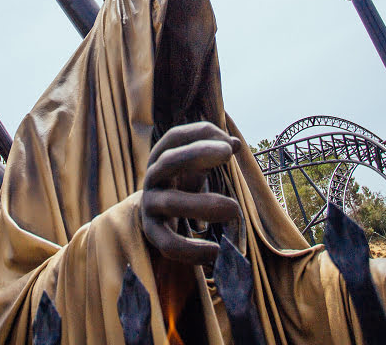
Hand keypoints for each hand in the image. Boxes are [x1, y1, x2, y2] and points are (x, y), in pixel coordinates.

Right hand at [141, 122, 241, 264]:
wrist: (154, 213)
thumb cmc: (182, 181)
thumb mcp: (196, 164)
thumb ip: (215, 150)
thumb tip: (235, 143)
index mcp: (163, 156)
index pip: (175, 137)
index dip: (199, 134)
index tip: (229, 145)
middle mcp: (153, 177)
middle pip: (168, 160)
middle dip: (197, 154)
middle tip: (228, 154)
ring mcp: (150, 204)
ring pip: (170, 201)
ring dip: (201, 204)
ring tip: (235, 209)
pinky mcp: (152, 232)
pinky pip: (168, 243)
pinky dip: (192, 249)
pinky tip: (216, 251)